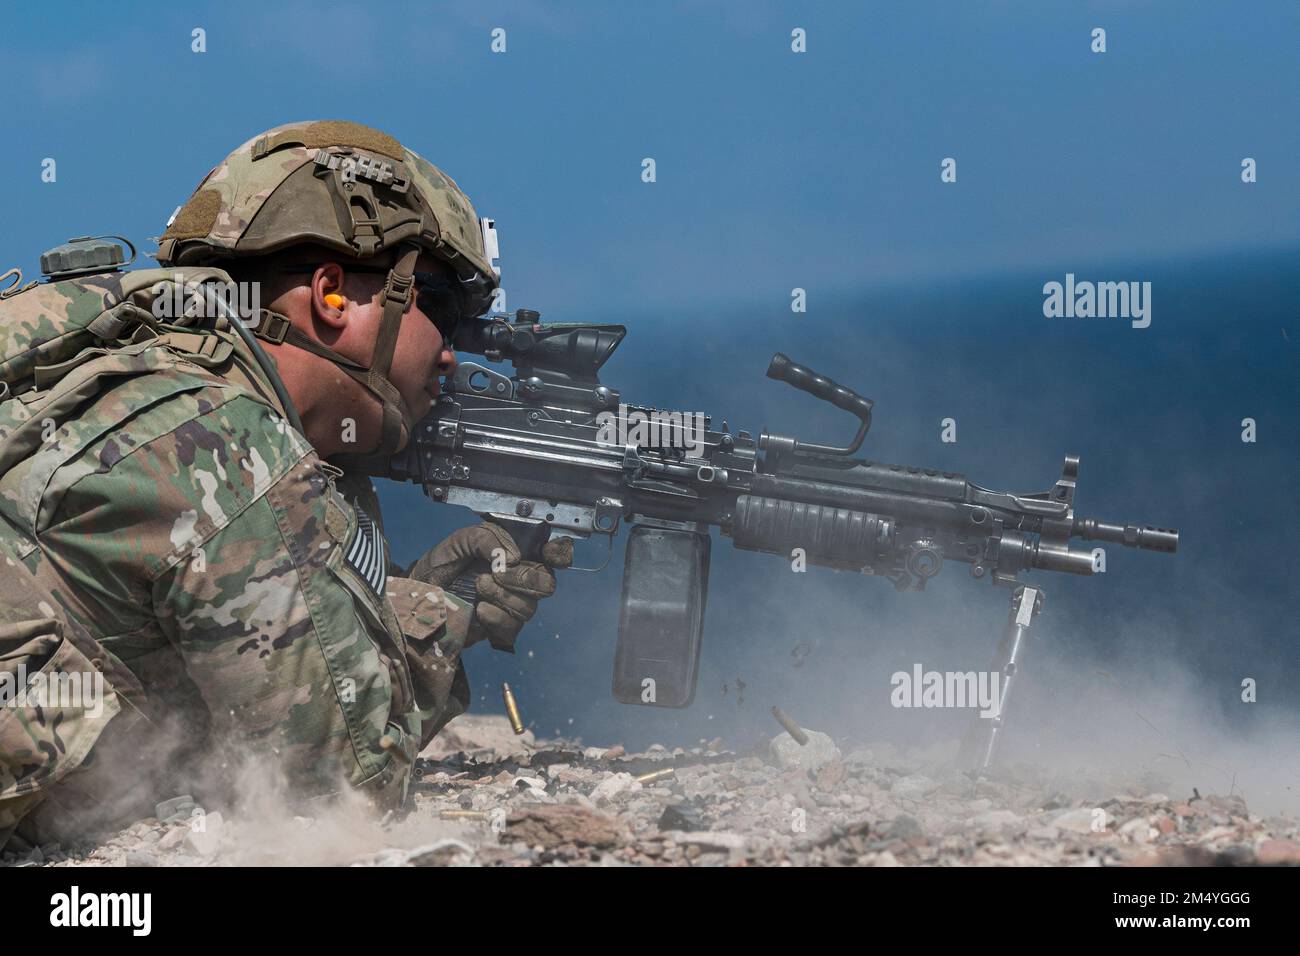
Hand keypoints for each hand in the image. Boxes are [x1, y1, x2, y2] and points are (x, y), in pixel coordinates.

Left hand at [408, 523, 572, 651]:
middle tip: (495, 573)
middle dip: (523, 578)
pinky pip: (512, 627)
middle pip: (547, 583)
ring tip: (478, 586)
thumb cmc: (442, 564)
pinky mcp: (500, 627)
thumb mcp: (461, 540)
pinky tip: (479, 609)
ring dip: (503, 596)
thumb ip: (487, 538)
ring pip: (529, 607)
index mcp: (517, 554)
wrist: (419, 595)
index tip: (548, 554)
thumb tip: (512, 557)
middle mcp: (521, 579)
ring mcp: (512, 605)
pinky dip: (496, 616)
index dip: (560, 553)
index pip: (553, 554)